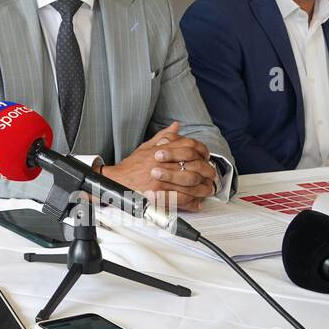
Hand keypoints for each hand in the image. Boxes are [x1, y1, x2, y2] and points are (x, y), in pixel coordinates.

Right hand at [103, 122, 217, 212]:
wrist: (117, 181)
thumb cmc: (131, 166)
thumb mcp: (146, 146)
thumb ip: (164, 136)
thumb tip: (176, 126)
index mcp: (161, 150)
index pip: (189, 146)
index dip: (202, 151)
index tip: (206, 157)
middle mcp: (163, 164)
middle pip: (194, 165)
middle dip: (207, 171)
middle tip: (211, 175)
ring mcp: (162, 180)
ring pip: (192, 183)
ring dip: (203, 187)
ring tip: (207, 189)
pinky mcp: (160, 195)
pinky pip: (182, 198)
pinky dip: (193, 202)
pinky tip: (197, 203)